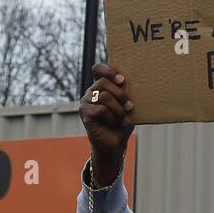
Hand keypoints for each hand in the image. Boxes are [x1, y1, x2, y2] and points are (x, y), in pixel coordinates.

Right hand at [79, 63, 134, 186]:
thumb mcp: (127, 105)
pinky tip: (113, 123)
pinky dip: (111, 117)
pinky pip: (101, 109)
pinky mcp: (84, 113)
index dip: (108, 70)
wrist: (116, 143)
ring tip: (123, 118)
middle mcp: (91, 91)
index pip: (98, 69)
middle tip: (129, 106)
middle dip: (120, 94)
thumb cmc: (122, 122)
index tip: (121, 79)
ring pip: (104, 96)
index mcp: (101, 86)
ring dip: (118, 109)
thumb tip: (125, 82)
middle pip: (104, 82)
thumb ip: (124, 92)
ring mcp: (86, 101)